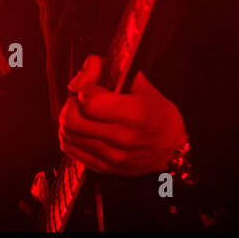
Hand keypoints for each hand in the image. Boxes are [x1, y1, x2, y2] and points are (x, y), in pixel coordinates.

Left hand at [58, 55, 186, 175]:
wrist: (170, 148)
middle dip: (71, 104)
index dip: (84, 90)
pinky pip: (70, 150)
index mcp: (135, 114)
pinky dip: (70, 136)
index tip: (92, 89)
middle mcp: (123, 138)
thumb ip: (104, 69)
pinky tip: (82, 128)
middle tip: (82, 100)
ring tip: (83, 114)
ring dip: (69, 119)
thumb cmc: (155, 110)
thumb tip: (76, 82)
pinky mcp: (103, 168)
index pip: (89, 103)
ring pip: (67, 135)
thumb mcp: (138, 81)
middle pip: (72, 119)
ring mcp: (112, 157)